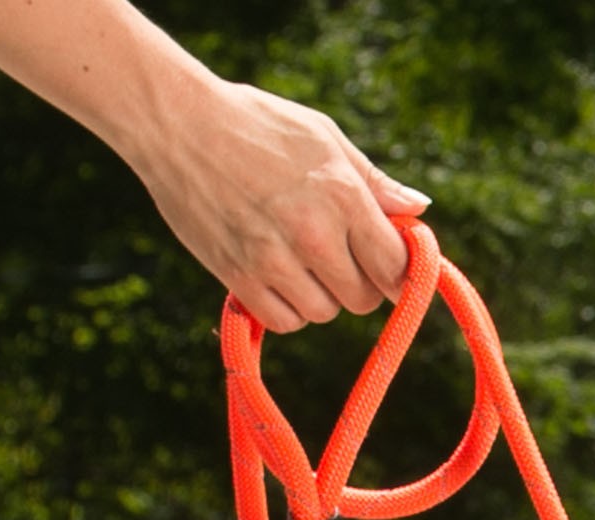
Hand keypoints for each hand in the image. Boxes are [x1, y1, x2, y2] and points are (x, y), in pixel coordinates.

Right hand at [125, 81, 430, 333]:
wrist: (175, 124)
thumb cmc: (255, 123)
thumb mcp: (323, 137)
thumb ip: (373, 180)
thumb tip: (419, 208)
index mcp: (343, 196)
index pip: (396, 265)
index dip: (400, 273)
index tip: (390, 266)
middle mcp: (313, 233)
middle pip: (363, 298)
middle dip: (361, 283)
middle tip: (342, 259)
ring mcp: (273, 258)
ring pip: (324, 312)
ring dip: (322, 296)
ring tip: (303, 262)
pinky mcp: (236, 275)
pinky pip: (283, 320)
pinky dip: (287, 308)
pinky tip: (279, 278)